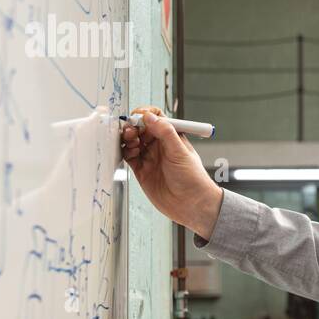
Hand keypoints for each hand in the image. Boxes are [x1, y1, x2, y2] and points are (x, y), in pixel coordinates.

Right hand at [120, 111, 222, 237]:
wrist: (191, 204)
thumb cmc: (193, 178)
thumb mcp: (180, 152)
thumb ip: (165, 133)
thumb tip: (149, 116)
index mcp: (172, 136)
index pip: (156, 117)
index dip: (146, 114)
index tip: (138, 116)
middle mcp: (160, 145)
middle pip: (141, 128)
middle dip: (133, 126)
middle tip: (131, 130)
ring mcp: (150, 157)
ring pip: (133, 141)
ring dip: (128, 138)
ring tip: (131, 140)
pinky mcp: (141, 170)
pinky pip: (129, 156)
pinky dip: (125, 151)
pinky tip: (129, 151)